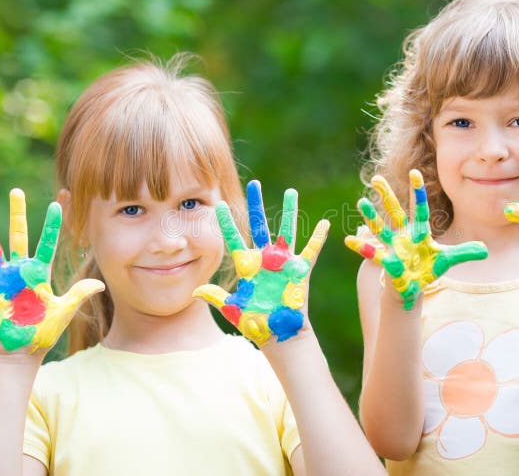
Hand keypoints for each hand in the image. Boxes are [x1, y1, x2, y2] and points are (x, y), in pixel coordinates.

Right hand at [0, 189, 104, 353]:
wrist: (22, 353)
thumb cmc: (43, 333)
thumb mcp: (64, 312)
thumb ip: (78, 295)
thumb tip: (100, 283)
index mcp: (40, 273)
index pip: (49, 241)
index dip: (54, 222)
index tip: (60, 200)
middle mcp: (20, 271)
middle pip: (19, 235)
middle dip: (18, 213)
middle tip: (16, 191)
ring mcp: (2, 279)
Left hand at [193, 181, 328, 345]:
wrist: (278, 335)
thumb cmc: (255, 323)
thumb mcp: (233, 309)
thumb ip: (216, 297)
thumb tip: (194, 292)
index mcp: (247, 266)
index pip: (234, 238)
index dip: (227, 222)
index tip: (220, 204)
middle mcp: (264, 259)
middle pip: (259, 225)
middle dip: (256, 205)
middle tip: (254, 184)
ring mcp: (283, 263)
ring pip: (286, 230)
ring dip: (289, 211)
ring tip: (291, 191)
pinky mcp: (300, 271)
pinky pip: (310, 251)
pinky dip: (318, 238)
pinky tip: (324, 223)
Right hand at [345, 170, 487, 309]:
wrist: (413, 286)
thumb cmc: (427, 269)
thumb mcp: (448, 260)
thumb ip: (465, 252)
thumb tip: (486, 250)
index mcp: (418, 231)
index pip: (419, 207)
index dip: (417, 191)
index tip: (415, 172)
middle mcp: (403, 235)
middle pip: (394, 211)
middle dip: (386, 195)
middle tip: (376, 177)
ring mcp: (393, 247)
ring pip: (380, 228)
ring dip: (371, 217)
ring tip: (361, 202)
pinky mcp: (387, 261)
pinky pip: (373, 253)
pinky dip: (362, 247)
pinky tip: (348, 240)